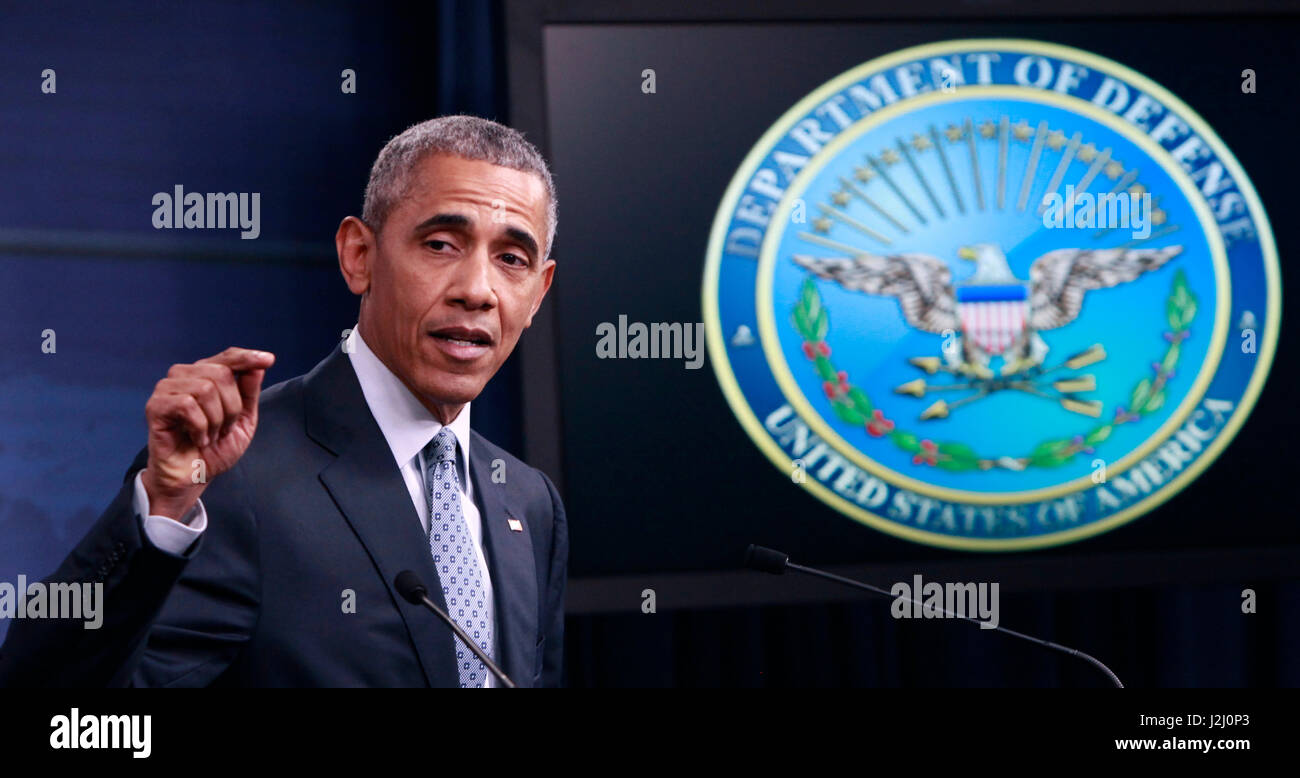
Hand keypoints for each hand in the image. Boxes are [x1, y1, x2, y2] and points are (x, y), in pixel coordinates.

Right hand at [140, 347, 274, 519]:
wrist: (193, 476)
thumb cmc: (215, 448)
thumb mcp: (243, 420)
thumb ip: (249, 392)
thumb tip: (258, 365)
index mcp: (206, 375)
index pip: (228, 356)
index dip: (248, 357)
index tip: (269, 360)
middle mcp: (185, 376)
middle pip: (221, 373)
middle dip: (232, 407)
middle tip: (223, 429)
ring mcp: (167, 389)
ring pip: (205, 388)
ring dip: (216, 420)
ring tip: (209, 435)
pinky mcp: (155, 406)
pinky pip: (186, 405)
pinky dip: (200, 427)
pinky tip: (197, 438)